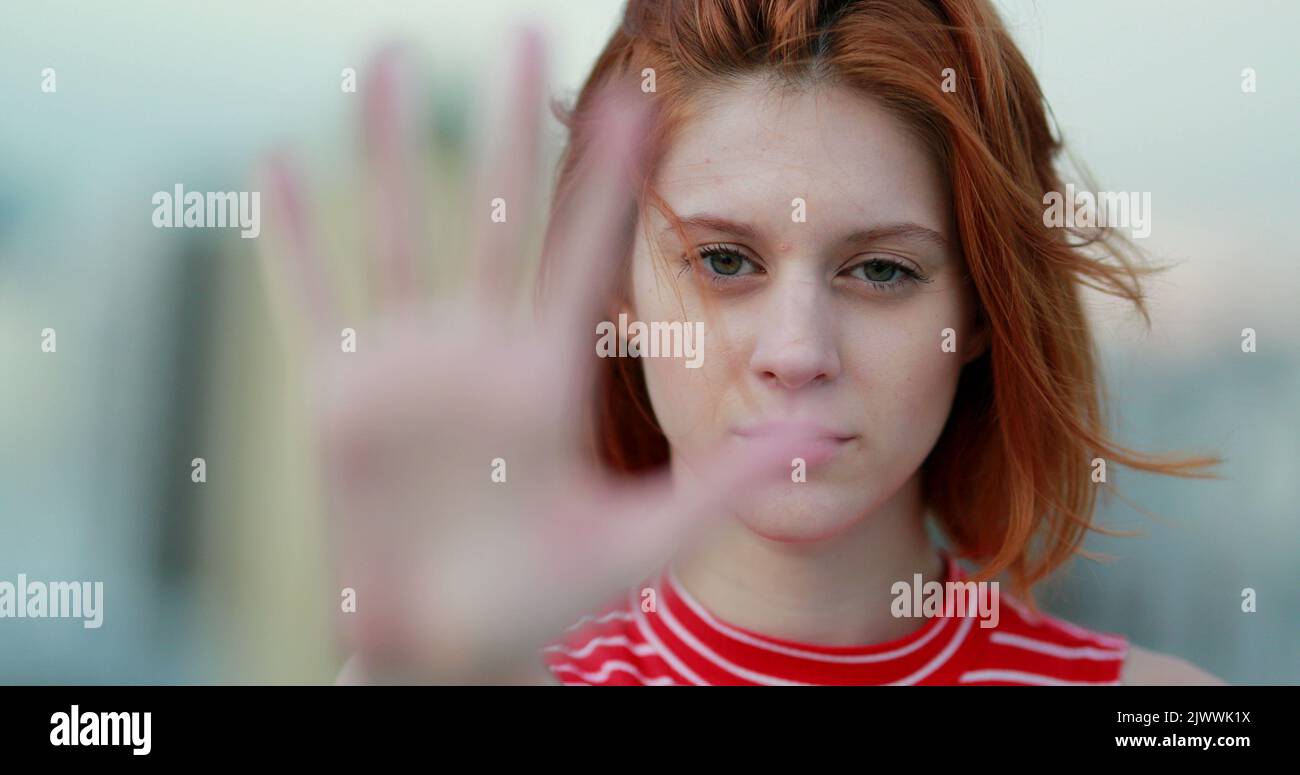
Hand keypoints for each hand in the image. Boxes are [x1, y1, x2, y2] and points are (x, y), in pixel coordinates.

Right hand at [258, 30, 792, 683]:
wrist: (454, 636)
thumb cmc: (549, 594)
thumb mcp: (644, 539)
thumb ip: (722, 483)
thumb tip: (815, 434)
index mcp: (548, 374)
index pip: (583, 252)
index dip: (606, 175)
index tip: (635, 95)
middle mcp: (479, 350)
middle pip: (495, 214)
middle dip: (508, 125)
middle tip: (517, 29)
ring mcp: (408, 365)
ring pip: (398, 234)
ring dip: (390, 148)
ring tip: (392, 62)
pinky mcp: (339, 395)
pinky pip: (310, 301)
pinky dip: (289, 237)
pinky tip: (277, 161)